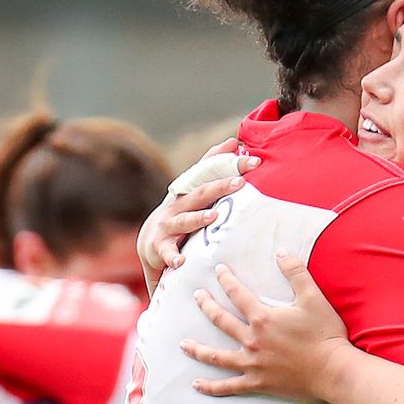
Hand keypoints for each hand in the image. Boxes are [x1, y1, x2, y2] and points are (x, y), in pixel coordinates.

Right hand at [139, 139, 259, 281]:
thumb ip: (215, 168)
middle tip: (240, 182)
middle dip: (220, 187)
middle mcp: (178, 205)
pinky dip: (173, 257)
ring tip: (213, 217)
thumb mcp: (198, 190)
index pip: (210, 173)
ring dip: (199, 218)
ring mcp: (168, 225)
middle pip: (200, 193)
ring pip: (184, 221)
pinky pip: (167, 253)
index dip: (229, 164)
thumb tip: (236, 141)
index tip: (253, 160)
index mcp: (190, 191)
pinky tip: (180, 262)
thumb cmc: (183, 213)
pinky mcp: (159, 247)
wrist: (151, 241)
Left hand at [180, 251, 351, 400]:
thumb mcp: (313, 298)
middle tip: (197, 296)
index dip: (226, 280)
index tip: (218, 270)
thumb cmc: (326, 334)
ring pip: (217, 356)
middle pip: (221, 320)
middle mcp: (252, 340)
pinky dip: (212, 387)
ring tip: (183, 344)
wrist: (334, 370)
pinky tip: (197, 384)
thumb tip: (281, 252)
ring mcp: (252, 364)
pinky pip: (229, 386)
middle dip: (206, 306)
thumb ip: (296, 273)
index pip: (237, 294)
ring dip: (198, 349)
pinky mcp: (258, 383)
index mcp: (263, 318)